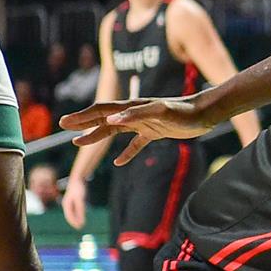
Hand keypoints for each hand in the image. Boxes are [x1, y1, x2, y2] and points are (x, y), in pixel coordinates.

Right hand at [60, 96, 214, 165]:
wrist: (206, 113)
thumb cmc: (184, 111)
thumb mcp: (161, 111)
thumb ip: (137, 114)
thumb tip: (111, 119)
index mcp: (133, 107)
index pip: (102, 111)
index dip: (83, 116)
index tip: (65, 122)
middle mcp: (135, 114)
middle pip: (104, 118)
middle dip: (83, 122)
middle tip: (64, 126)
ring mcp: (144, 123)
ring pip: (115, 130)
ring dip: (97, 135)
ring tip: (80, 143)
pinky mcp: (156, 132)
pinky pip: (136, 144)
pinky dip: (126, 153)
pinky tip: (119, 163)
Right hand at [61, 176, 88, 229]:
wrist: (78, 178)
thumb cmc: (78, 188)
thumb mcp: (80, 199)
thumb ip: (80, 209)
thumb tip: (81, 219)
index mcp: (66, 204)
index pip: (69, 216)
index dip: (73, 222)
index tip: (79, 227)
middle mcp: (66, 204)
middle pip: (70, 215)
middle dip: (75, 221)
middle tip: (81, 227)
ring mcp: (69, 202)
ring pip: (72, 213)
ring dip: (77, 218)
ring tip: (81, 223)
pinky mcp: (73, 200)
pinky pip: (75, 209)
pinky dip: (78, 213)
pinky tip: (82, 215)